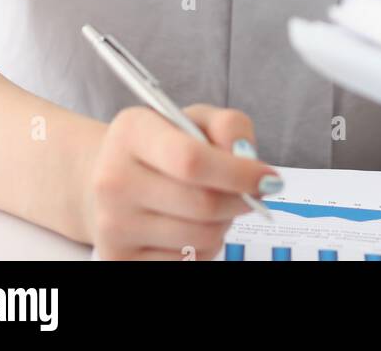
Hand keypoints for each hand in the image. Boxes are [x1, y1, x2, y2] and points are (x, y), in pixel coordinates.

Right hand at [82, 104, 282, 260]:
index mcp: (131, 132)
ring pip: (199, 237)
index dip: (239, 173)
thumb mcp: (195, 119)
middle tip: (252, 194)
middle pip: (202, 204)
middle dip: (240, 201)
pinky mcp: (118, 258)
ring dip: (224, 224)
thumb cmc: (164, 145)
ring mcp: (112, 225)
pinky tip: (191, 224)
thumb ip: (229, 125)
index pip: (192, 160)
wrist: (110, 178)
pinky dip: (204, 245)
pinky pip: (186, 261)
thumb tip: (249, 159)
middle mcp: (113, 179)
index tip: (270, 179)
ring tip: (215, 204)